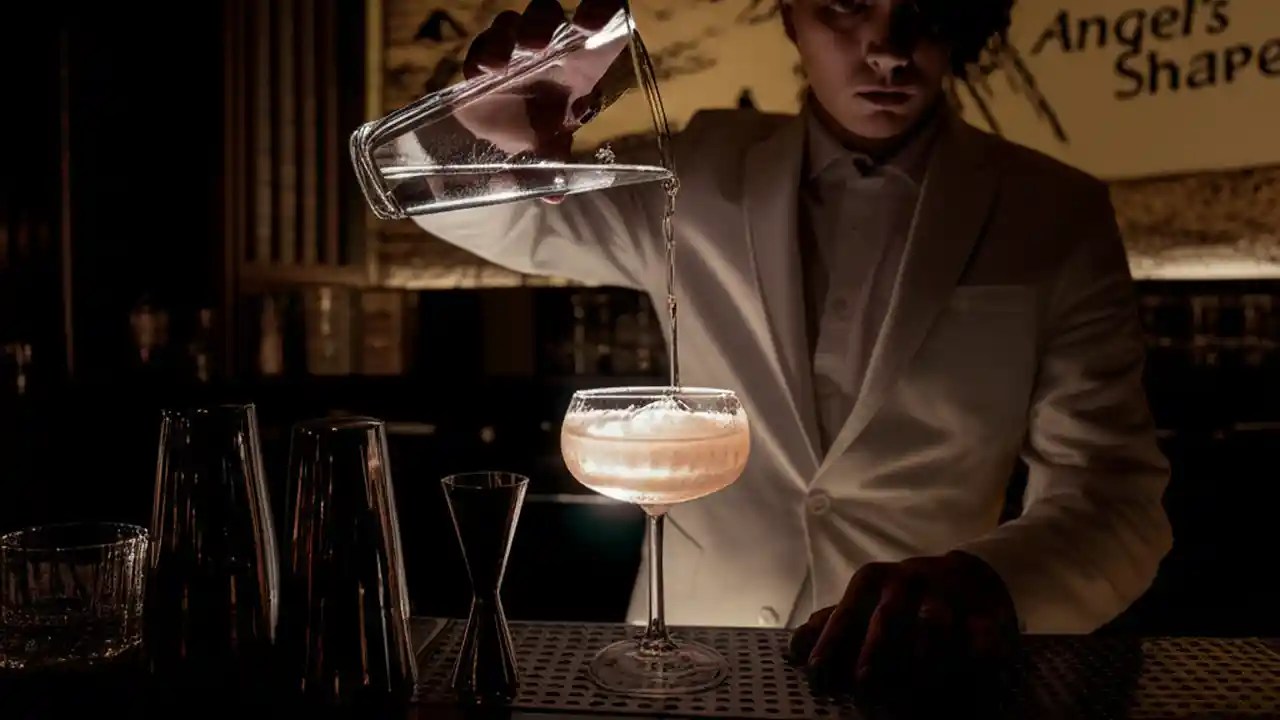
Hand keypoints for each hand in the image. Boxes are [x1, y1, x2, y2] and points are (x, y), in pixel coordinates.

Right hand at [457, 0, 626, 161]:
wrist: (515, 132)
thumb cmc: (547, 127)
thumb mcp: (555, 143)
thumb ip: (554, 158)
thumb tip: (553, 197)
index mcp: (582, 54)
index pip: (597, 11)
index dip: (597, 8)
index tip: (589, 23)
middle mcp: (550, 42)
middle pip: (544, 14)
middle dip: (536, 26)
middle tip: (531, 49)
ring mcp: (516, 45)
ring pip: (511, 24)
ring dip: (501, 41)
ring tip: (494, 68)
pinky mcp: (489, 54)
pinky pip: (485, 43)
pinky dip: (480, 52)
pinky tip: (477, 75)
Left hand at [789, 551, 1019, 707]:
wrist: (968, 575)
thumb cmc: (903, 597)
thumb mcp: (866, 601)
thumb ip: (832, 623)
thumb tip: (794, 649)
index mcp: (872, 581)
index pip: (845, 614)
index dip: (830, 646)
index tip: (817, 674)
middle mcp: (907, 583)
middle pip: (887, 619)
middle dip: (873, 654)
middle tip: (864, 686)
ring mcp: (946, 595)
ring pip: (933, 625)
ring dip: (923, 659)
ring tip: (917, 688)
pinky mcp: (984, 611)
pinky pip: (980, 633)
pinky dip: (976, 653)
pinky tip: (969, 672)